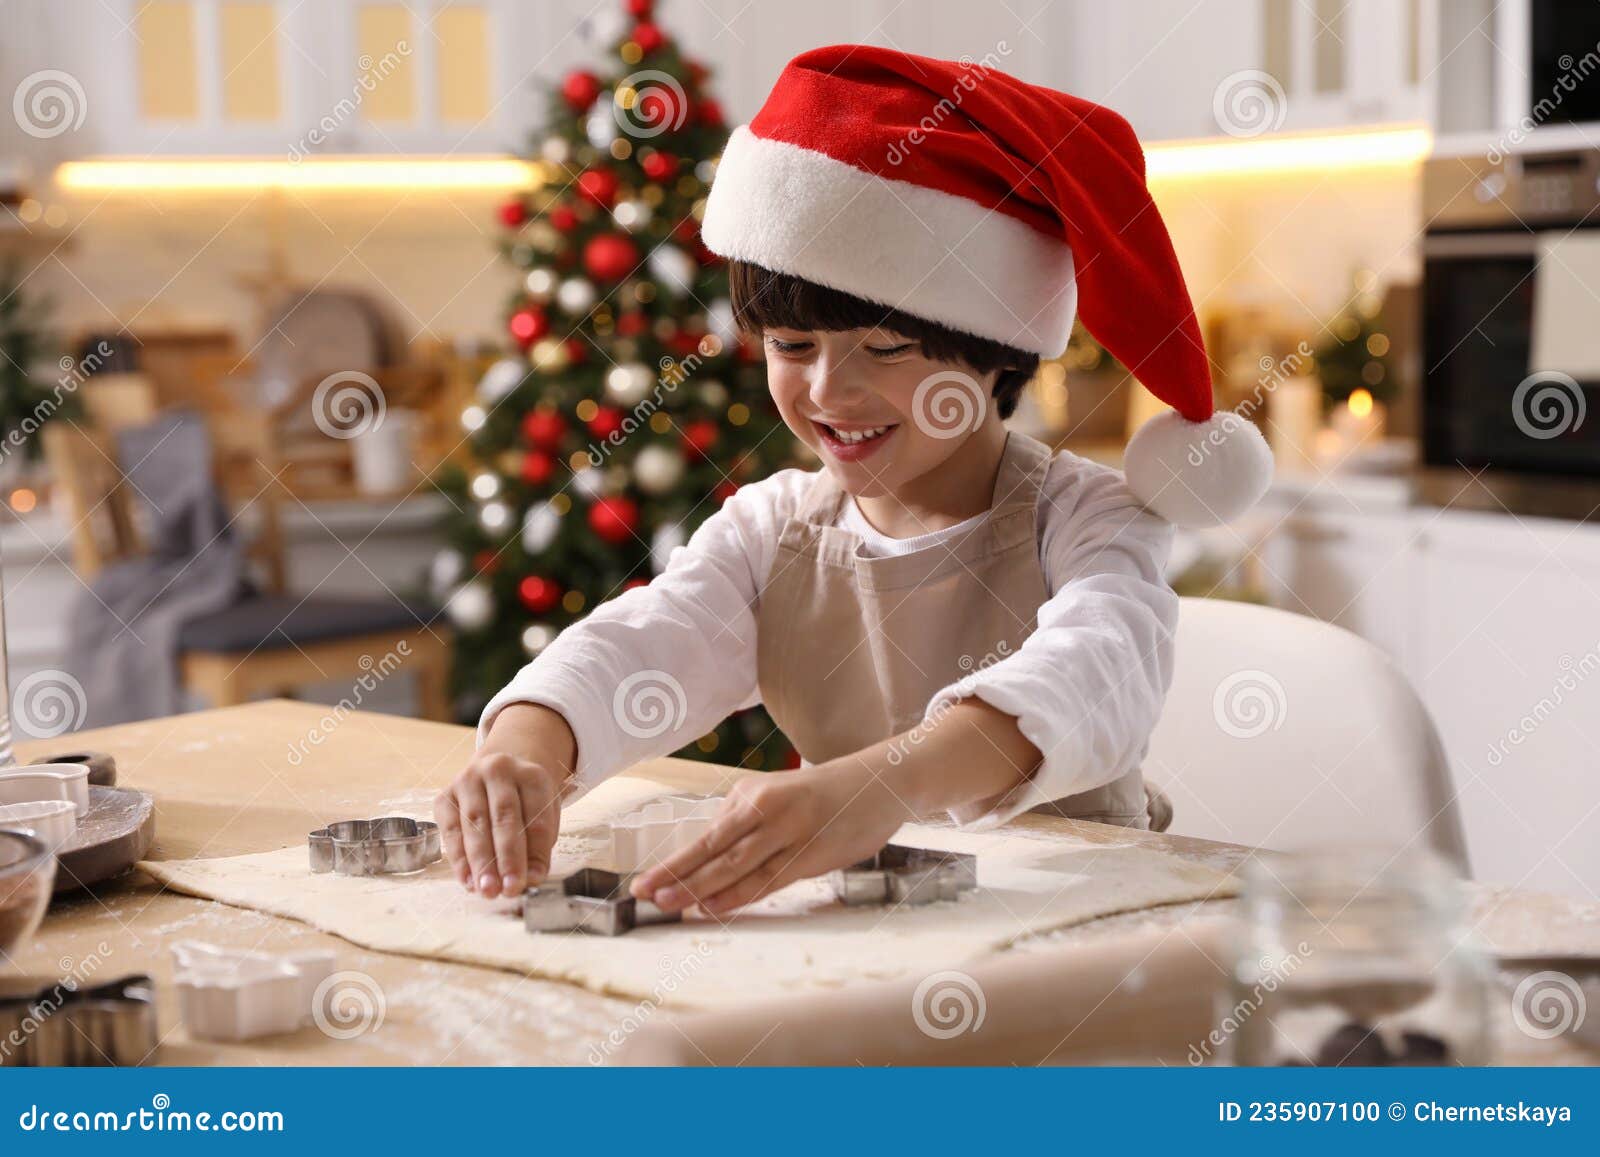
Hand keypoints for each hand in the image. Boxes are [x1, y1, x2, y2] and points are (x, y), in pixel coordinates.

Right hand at [435, 704, 575, 898]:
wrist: (498, 776)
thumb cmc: (525, 803)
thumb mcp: (543, 816)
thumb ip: (539, 845)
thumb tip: (531, 877)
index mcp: (531, 774)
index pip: (537, 814)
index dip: (537, 849)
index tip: (534, 878)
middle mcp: (497, 770)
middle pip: (504, 817)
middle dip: (507, 858)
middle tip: (510, 888)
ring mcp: (467, 780)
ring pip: (475, 824)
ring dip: (481, 862)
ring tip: (488, 890)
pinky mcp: (445, 797)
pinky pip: (451, 831)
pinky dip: (460, 859)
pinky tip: (469, 881)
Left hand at [629, 762, 904, 914]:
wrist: (878, 783)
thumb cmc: (821, 795)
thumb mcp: (777, 796)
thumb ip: (745, 824)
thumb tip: (709, 856)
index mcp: (752, 794)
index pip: (705, 837)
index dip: (674, 863)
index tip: (643, 883)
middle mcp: (766, 810)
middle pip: (714, 850)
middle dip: (677, 876)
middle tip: (644, 896)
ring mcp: (789, 832)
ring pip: (738, 867)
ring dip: (702, 888)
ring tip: (671, 906)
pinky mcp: (812, 853)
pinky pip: (769, 879)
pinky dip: (740, 895)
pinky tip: (716, 906)